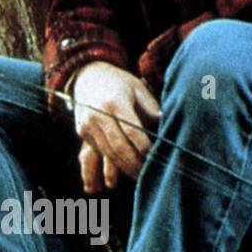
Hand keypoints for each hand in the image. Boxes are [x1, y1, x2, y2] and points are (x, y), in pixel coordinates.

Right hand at [72, 61, 161, 191]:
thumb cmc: (121, 83)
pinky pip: (98, 152)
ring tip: (140, 175)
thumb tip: (169, 129)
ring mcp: (87, 124)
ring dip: (124, 167)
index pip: (132, 131)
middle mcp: (97, 114)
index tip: (157, 158)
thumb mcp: (139, 90)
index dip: (145, 148)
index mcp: (114, 102)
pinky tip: (120, 173)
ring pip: (107, 153)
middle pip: (118, 147)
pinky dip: (111, 164)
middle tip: (150, 174)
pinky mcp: (82, 132)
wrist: (88, 75)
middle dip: (135, 164)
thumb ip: (152, 110)